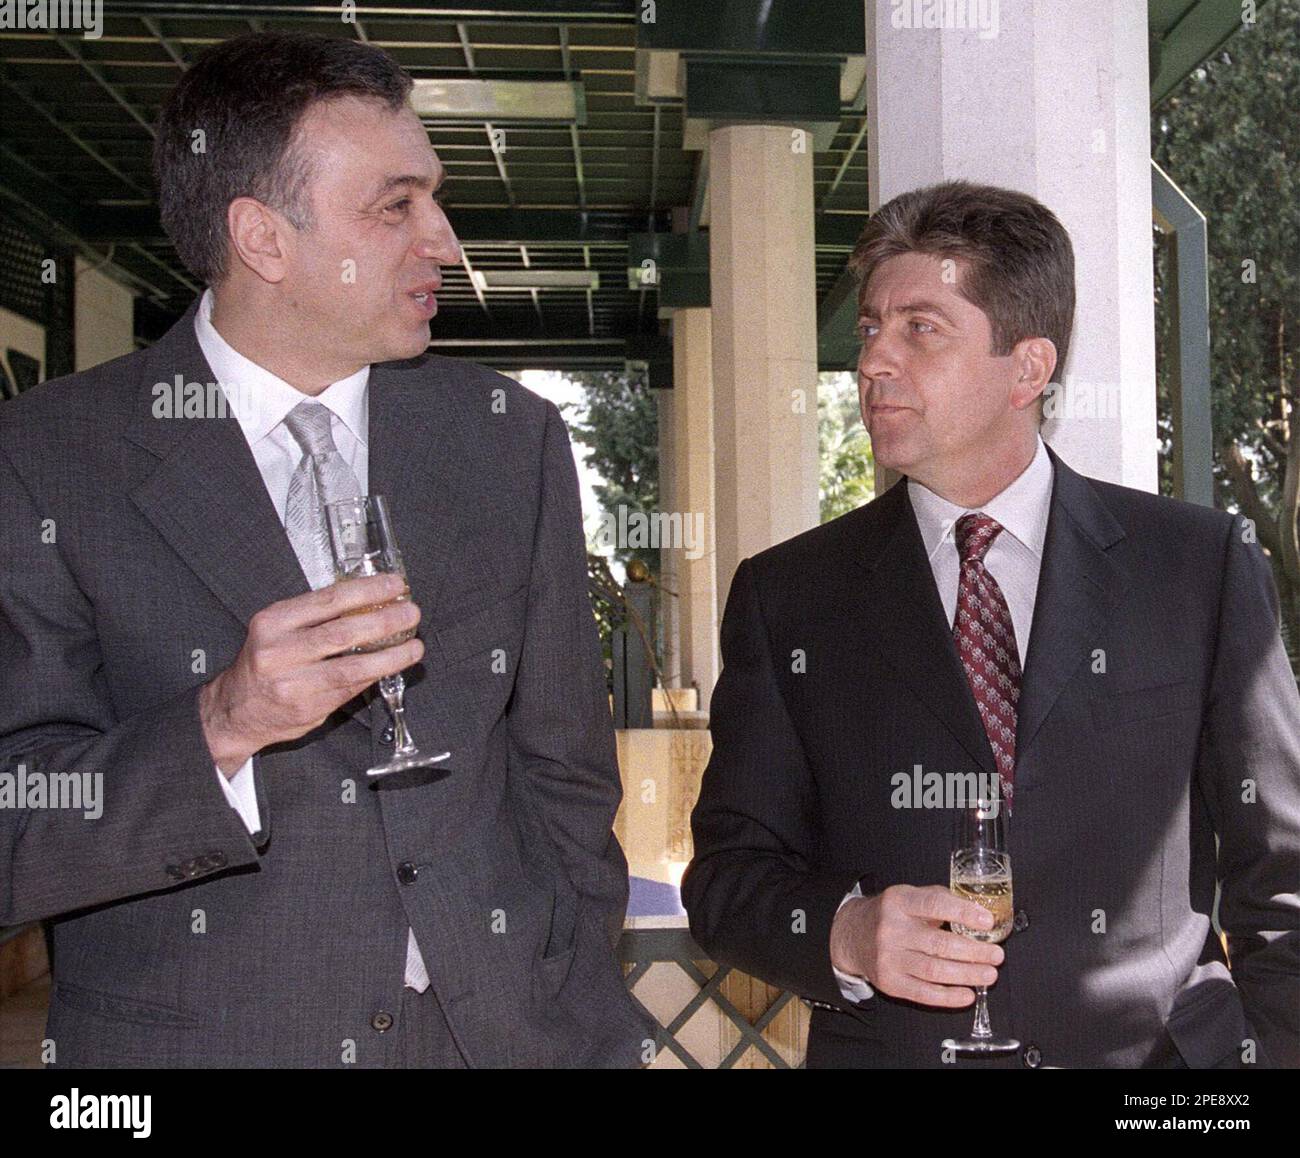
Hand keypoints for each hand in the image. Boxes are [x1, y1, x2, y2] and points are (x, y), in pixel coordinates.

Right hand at [200, 573, 422, 774]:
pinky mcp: (307, 708)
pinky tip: (392, 666)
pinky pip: (350, 688)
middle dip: (385, 621)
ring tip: (414, 646)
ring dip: (391, 656)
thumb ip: (316, 616)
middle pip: (344, 632)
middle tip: (411, 613)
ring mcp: (293, 683)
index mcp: (273, 622)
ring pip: (353, 667)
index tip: (394, 585)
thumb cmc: (263, 664)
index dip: (368, 590)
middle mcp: (280, 651)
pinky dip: (375, 675)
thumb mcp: (277, 629)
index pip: (329, 599)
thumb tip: (370, 601)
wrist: (234, 711)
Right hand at [830, 884, 1003, 1006]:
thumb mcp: (908, 897)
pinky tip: (967, 994)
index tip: (987, 921)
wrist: (852, 935)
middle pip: (939, 944)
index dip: (963, 913)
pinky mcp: (889, 982)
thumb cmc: (890, 915)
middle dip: (974, 952)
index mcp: (899, 902)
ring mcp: (889, 958)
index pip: (933, 905)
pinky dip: (948, 996)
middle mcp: (891, 929)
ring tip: (989, 974)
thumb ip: (938, 899)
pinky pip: (923, 993)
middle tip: (996, 954)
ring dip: (967, 974)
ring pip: (934, 971)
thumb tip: (977, 911)